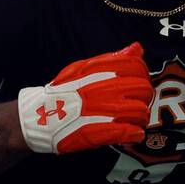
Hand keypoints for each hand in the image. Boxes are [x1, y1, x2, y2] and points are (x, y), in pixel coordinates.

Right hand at [17, 42, 152, 154]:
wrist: (38, 117)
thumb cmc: (63, 93)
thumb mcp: (84, 69)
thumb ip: (113, 60)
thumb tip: (136, 49)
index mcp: (97, 70)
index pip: (136, 67)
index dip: (144, 75)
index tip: (139, 83)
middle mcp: (101, 88)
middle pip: (143, 89)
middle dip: (146, 98)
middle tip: (139, 104)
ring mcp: (99, 111)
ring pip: (139, 112)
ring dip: (142, 118)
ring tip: (136, 121)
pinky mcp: (96, 133)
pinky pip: (126, 132)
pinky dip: (134, 134)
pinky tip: (134, 135)